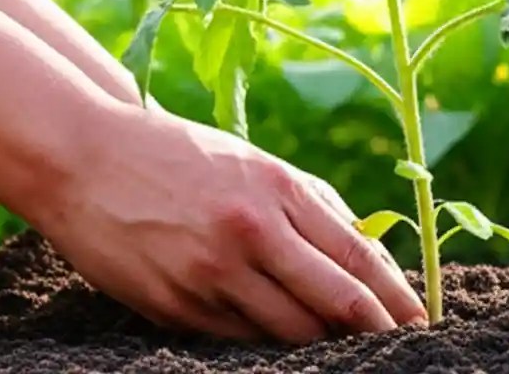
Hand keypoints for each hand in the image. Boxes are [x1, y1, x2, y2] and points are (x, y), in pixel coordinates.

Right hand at [31, 104, 427, 342]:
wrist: (85, 157)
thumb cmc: (180, 157)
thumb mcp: (253, 164)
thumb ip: (310, 206)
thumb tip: (367, 253)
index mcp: (278, 188)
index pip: (359, 257)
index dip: (398, 298)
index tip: (423, 320)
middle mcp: (251, 230)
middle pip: (337, 302)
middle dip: (376, 332)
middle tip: (402, 349)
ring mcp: (212, 273)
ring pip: (291, 332)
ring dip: (323, 346)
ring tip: (344, 350)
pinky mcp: (176, 306)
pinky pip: (240, 339)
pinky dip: (267, 344)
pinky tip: (282, 347)